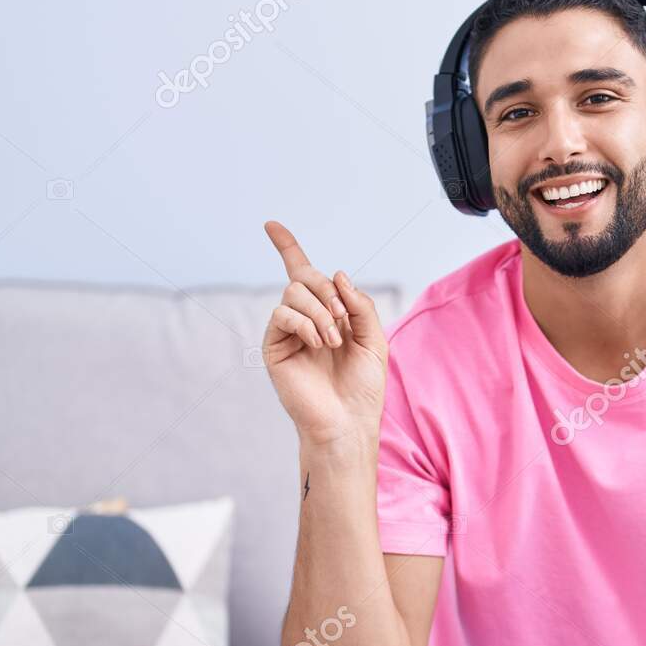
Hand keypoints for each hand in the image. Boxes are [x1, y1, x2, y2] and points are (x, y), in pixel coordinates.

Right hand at [261, 220, 389, 445]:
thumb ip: (360, 304)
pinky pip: (282, 315)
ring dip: (318, 310)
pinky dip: (304, 323)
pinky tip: (318, 343)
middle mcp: (304, 319)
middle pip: (304, 277)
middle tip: (341, 317)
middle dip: (325, 288)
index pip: (304, 274)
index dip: (287, 247)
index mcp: (327, 313)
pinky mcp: (274, 347)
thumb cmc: (363, 386)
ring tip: (333, 340)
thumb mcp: (374, 338)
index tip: (271, 224)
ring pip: (292, 293)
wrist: (348, 421)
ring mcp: (288, 332)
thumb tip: (337, 274)